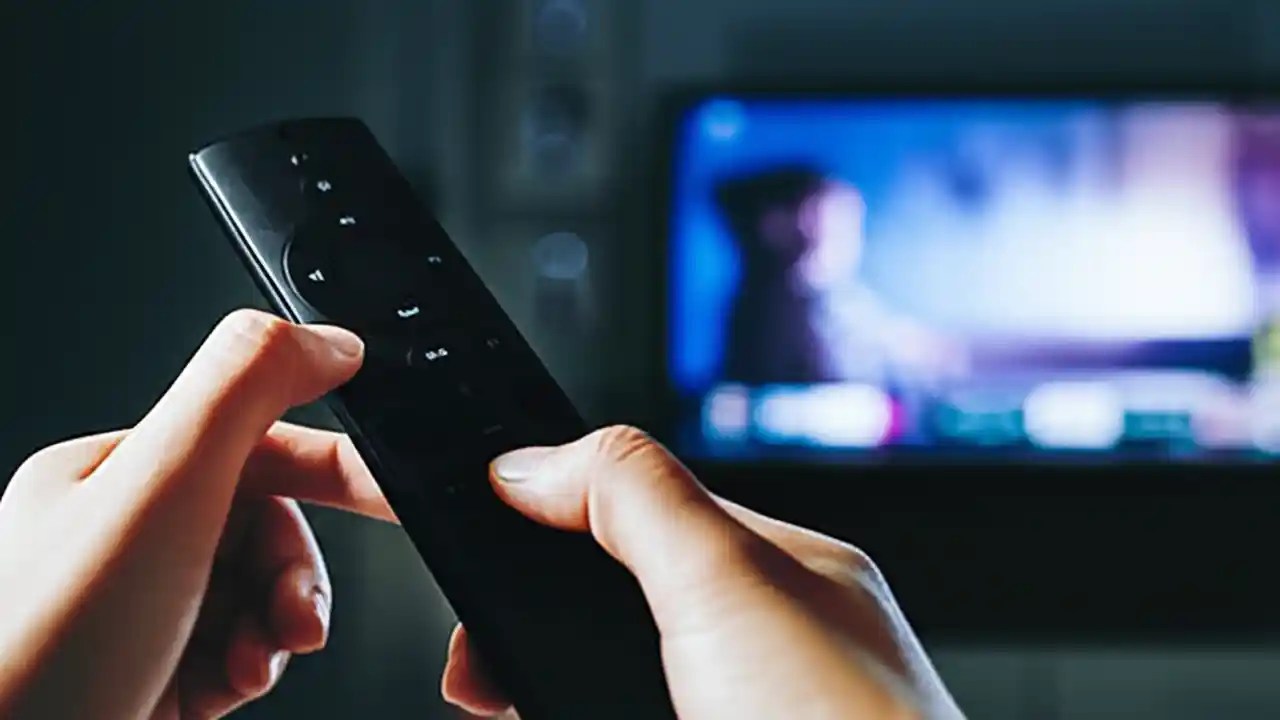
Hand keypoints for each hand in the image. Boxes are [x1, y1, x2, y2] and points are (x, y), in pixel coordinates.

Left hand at [0, 309, 389, 718]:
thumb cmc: (41, 658)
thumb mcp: (160, 492)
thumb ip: (245, 391)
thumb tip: (328, 339)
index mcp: (112, 473)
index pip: (254, 441)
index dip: (331, 466)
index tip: (392, 488)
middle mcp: (121, 540)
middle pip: (266, 527)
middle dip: (296, 573)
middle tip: (298, 614)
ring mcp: (137, 615)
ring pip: (260, 594)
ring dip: (279, 628)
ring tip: (261, 656)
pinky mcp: (153, 680)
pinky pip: (240, 654)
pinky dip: (253, 668)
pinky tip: (232, 684)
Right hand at [441, 426, 961, 718]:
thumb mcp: (730, 584)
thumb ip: (636, 497)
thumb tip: (535, 459)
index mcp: (785, 573)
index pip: (646, 505)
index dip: (552, 511)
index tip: (474, 522)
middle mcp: (764, 648)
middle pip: (611, 606)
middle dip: (527, 625)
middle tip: (476, 668)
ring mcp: (734, 709)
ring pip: (602, 677)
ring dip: (538, 684)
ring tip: (499, 696)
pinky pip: (605, 706)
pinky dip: (567, 705)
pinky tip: (539, 709)